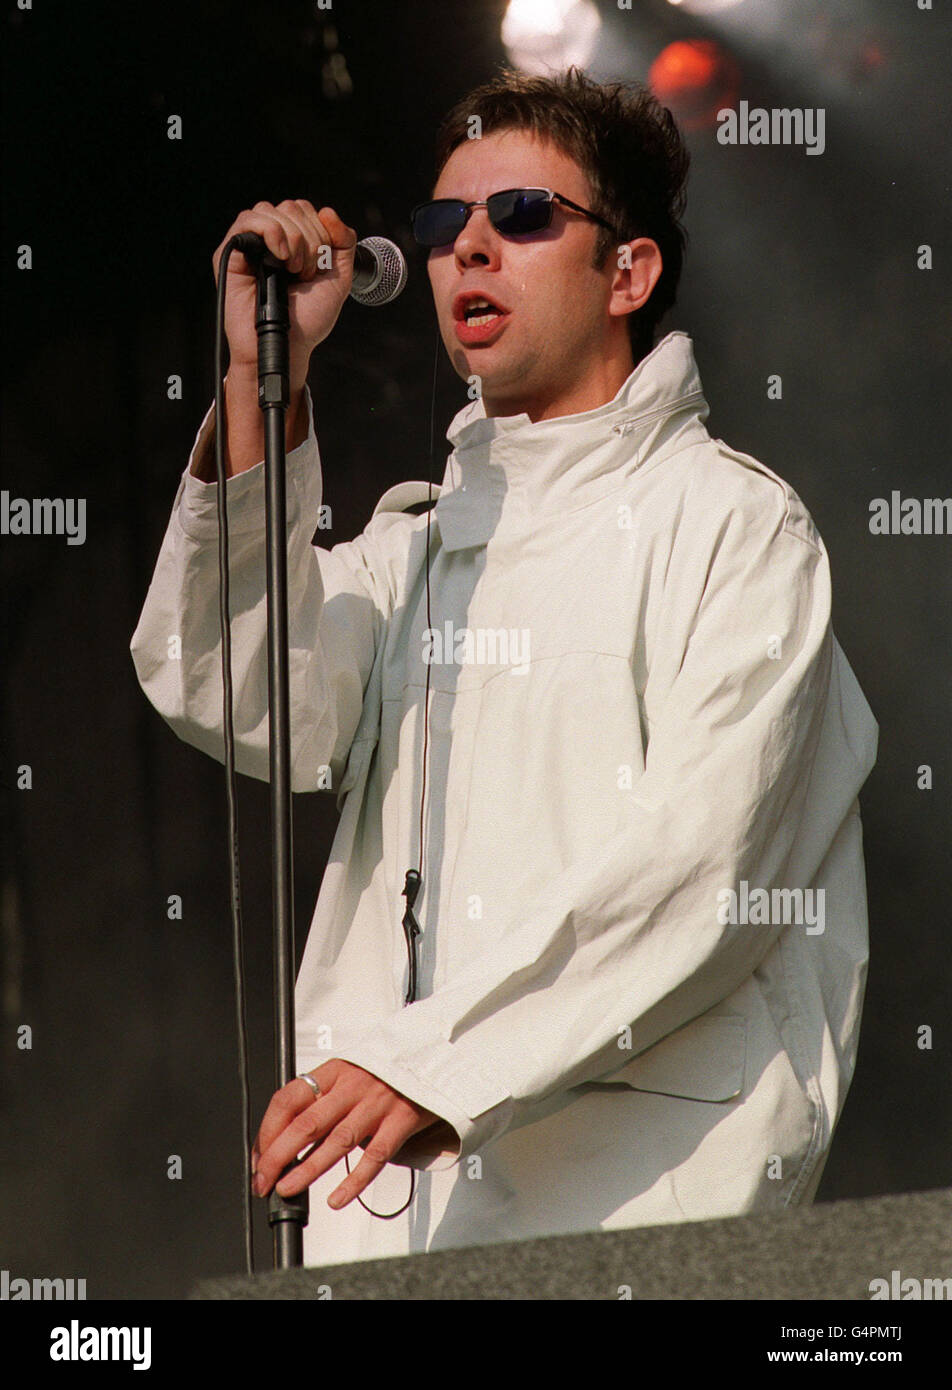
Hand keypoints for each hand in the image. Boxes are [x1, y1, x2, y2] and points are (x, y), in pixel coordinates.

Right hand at [212, 198, 356, 379]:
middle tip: (305, 273)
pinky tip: (279, 257)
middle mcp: (271, 240)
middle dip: (309, 239)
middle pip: (291, 207)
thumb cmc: (307, 321)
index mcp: (293, 243)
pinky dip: (271, 233)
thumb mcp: (338, 279)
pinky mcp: (230, 252)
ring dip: (292, 239)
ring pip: (271, 210)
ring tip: (292, 270)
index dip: (319, 232)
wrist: (288, 345)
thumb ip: (344, 244)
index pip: (305, 210)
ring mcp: (250, 245)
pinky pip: (248, 220)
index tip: (319, 265)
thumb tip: (328, 212)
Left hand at [251, 1059, 438, 1209]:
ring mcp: (377, 1105)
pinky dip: (353, 1182)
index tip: (259, 1157)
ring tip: (289, 1189)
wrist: (431, 1059)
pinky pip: (373, 1157)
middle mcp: (352, 1086)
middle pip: (306, 1124)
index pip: (289, 1099)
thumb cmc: (383, 1072)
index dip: (268, 1131)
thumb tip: (283, 1139)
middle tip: (264, 1180)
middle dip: (278, 1156)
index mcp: (333, 1071)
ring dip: (307, 1170)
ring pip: (335, 1142)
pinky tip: (336, 1198)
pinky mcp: (401, 1122)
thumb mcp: (347, 1074)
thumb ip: (321, 1100)